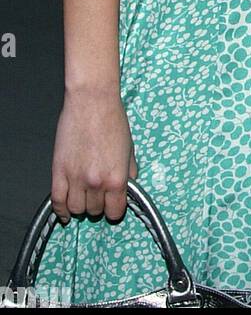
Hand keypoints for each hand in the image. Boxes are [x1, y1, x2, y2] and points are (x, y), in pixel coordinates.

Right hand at [51, 87, 137, 224]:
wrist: (93, 102)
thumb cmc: (114, 120)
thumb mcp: (130, 149)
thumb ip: (129, 172)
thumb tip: (127, 188)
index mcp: (116, 178)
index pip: (114, 213)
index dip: (114, 210)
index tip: (113, 205)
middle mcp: (96, 183)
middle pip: (95, 211)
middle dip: (98, 204)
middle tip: (99, 193)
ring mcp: (75, 179)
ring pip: (76, 208)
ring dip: (81, 205)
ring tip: (84, 195)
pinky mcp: (59, 172)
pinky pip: (57, 201)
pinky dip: (60, 210)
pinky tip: (65, 212)